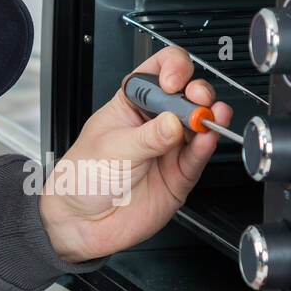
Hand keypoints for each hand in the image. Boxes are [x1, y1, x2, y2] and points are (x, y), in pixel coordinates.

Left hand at [38, 45, 232, 262]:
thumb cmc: (83, 176)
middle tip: (196, 101)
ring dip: (209, 116)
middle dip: (197, 91)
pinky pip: (199, 156)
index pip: (160, 70)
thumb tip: (175, 122)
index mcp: (132, 102)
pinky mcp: (180, 174)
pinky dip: (208, 145)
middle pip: (187, 94)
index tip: (173, 81)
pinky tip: (208, 137)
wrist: (81, 221)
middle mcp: (155, 122)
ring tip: (208, 118)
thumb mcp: (111, 148)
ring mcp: (170, 147)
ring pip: (200, 123)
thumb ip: (148, 137)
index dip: (173, 68)